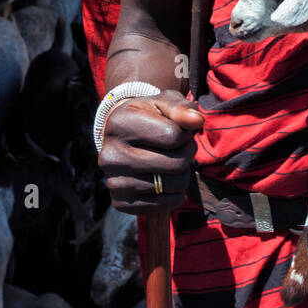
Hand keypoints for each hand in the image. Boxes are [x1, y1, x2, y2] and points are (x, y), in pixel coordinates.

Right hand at [97, 90, 204, 214]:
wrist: (122, 138)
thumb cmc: (148, 116)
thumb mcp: (164, 103)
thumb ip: (182, 108)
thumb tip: (197, 121)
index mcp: (119, 124)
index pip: (172, 136)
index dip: (186, 133)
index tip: (180, 130)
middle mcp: (110, 156)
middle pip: (175, 164)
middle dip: (187, 154)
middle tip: (182, 147)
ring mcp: (113, 182)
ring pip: (174, 185)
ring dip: (184, 173)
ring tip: (174, 160)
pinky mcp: (121, 203)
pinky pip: (167, 205)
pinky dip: (176, 193)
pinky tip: (167, 179)